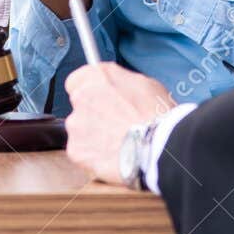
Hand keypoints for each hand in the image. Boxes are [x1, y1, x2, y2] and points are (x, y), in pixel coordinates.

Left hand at [64, 61, 176, 183]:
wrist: (157, 147)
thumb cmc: (156, 115)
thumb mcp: (145, 84)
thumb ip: (121, 83)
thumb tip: (118, 89)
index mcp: (97, 76)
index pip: (77, 81)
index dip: (90, 92)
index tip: (99, 100)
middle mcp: (81, 97)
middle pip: (79, 106)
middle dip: (93, 115)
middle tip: (115, 125)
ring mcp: (76, 125)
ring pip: (80, 130)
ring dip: (93, 136)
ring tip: (117, 144)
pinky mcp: (76, 150)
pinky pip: (82, 152)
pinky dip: (93, 156)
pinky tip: (112, 157)